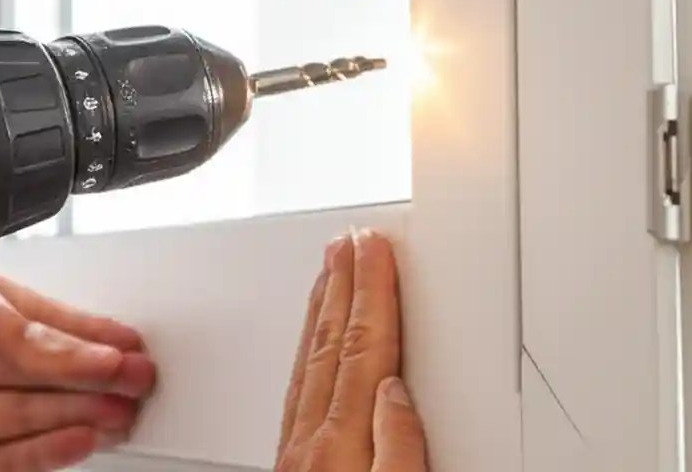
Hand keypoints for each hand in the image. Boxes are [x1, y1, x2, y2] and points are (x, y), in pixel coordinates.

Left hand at [0, 274, 156, 471]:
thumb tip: (67, 348)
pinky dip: (51, 451)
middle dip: (96, 375)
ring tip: (123, 408)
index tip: (125, 343)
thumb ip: (12, 327)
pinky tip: (86, 436)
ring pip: (34, 414)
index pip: (36, 323)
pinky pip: (11, 460)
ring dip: (85, 411)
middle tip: (137, 375)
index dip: (85, 333)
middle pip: (42, 374)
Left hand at [276, 231, 426, 471]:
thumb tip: (396, 391)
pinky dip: (309, 352)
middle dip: (342, 285)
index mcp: (343, 445)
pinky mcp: (289, 465)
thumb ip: (401, 449)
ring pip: (309, 362)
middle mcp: (311, 442)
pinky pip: (298, 389)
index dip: (371, 290)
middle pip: (330, 343)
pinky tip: (314, 342)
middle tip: (347, 242)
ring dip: (322, 310)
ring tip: (329, 273)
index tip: (373, 248)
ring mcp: (295, 453)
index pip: (362, 348)